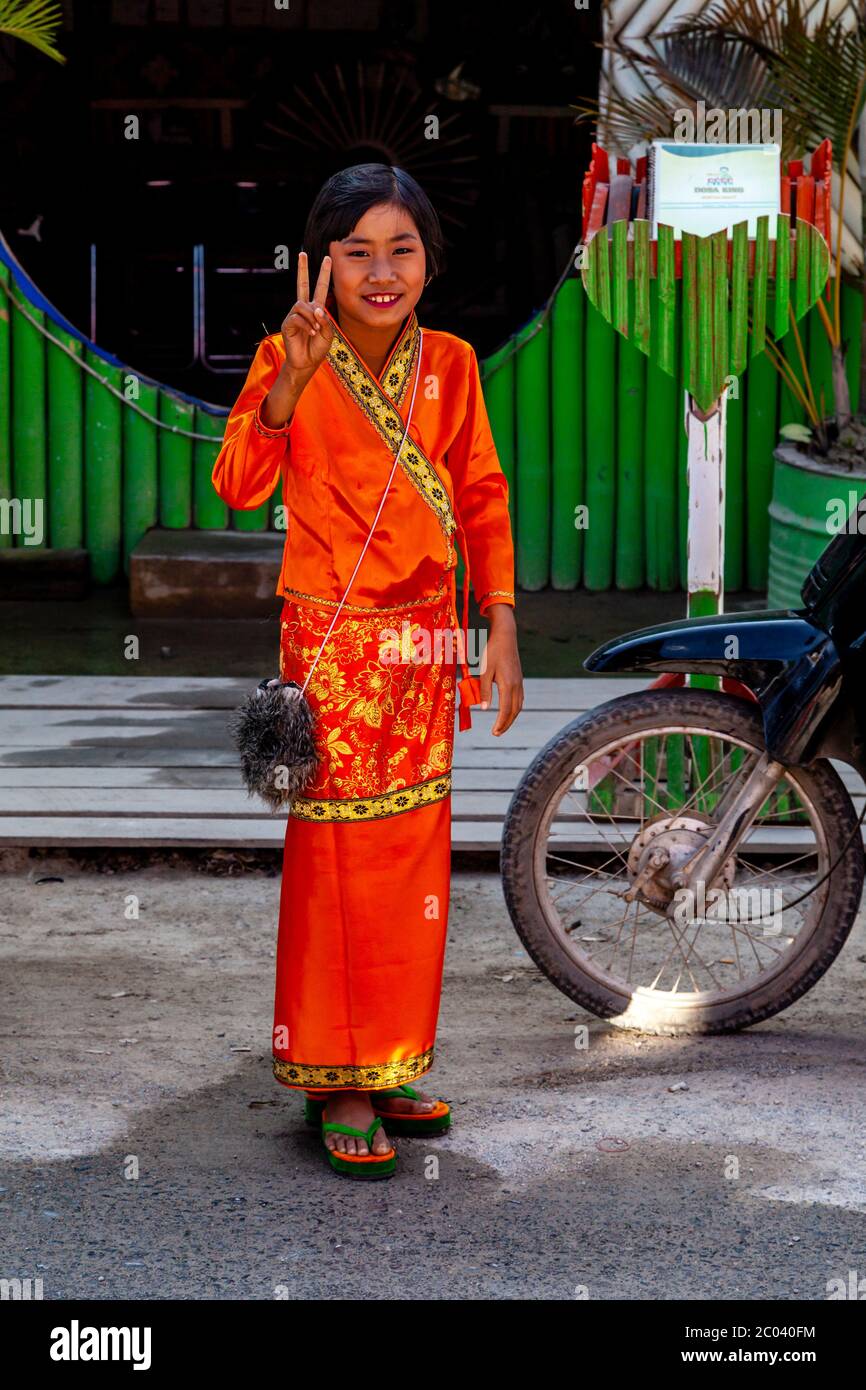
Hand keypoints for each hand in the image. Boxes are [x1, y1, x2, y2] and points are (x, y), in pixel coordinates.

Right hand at [280, 251, 334, 374]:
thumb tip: (316, 308)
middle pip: (302, 284)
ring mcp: (294, 315)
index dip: (324, 274)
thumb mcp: (328, 334)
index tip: (328, 258)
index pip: (320, 288)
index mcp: (316, 309)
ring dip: (312, 317)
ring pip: (302, 305)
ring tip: (316, 330)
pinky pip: (297, 317)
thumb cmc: (318, 348)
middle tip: (302, 253)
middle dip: (303, 269)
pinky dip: (306, 325)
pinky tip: (311, 333)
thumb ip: (325, 320)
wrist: (307, 362)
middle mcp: (304, 309)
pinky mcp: (287, 323)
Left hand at [478, 610, 522, 735]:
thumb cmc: (492, 652)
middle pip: (514, 711)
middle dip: (506, 724)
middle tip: (497, 733)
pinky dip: (514, 708)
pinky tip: (508, 711)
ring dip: (511, 718)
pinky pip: (519, 699)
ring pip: (518, 706)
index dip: (500, 723)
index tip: (494, 732)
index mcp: (507, 684)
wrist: (506, 636)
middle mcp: (516, 685)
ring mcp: (519, 682)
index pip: (505, 710)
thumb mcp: (485, 671)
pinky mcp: (519, 679)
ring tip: (502, 726)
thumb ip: (485, 690)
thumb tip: (485, 709)